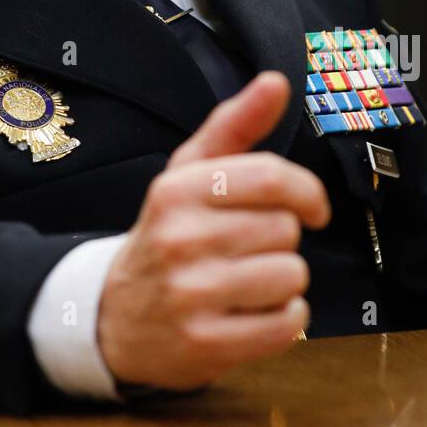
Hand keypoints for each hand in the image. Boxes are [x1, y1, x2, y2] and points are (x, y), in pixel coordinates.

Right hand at [96, 71, 330, 392]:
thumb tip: (277, 81)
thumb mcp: (189, 173)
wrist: (115, 315)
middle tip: (248, 248)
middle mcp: (180, 238)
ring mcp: (191, 294)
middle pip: (286, 230)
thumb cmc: (168, 234)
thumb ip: (236, 124)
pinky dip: (284, 320)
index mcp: (177, 189)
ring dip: (283, 282)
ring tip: (248, 281)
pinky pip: (287, 325)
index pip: (272, 177)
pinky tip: (253, 312)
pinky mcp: (206, 345)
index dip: (307, 192)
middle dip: (280, 240)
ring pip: (291, 277)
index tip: (312, 207)